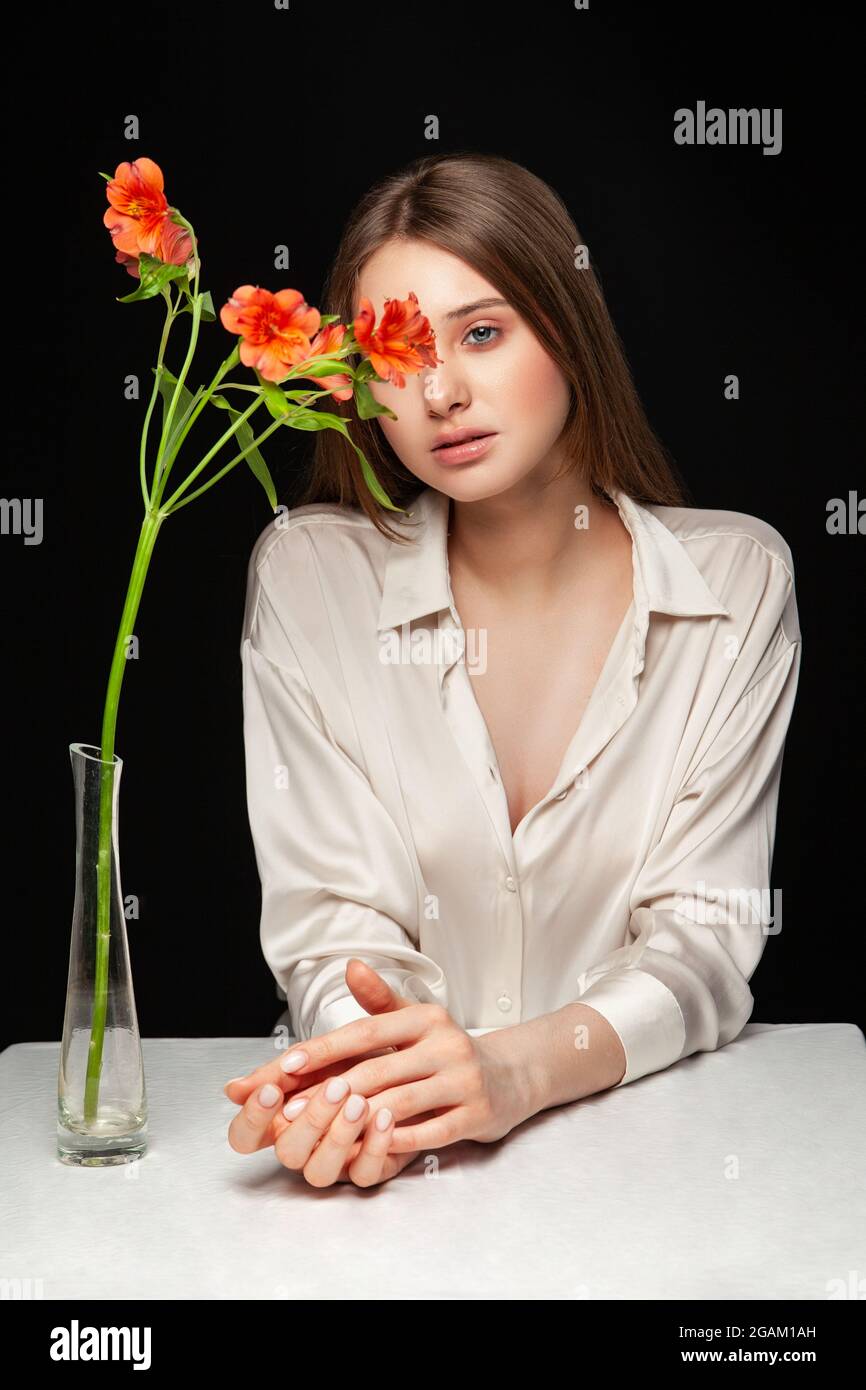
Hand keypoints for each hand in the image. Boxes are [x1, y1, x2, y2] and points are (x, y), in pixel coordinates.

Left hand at [225, 961, 532, 1175]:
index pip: (366, 1031)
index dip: (325, 1048)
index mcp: (426, 1017)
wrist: (511, 1076)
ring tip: (322, 1133)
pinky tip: (373, 1149)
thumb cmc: (447, 1050)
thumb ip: (379, 1000)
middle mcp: (446, 1043)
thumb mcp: (417, 1019)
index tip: (287, 1065)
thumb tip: (349, 967)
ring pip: (401, 1101)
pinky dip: (400, 1140)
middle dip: (329, 1093)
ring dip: (358, 1119)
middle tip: (289, 1112)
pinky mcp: (477, 1112)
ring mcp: (464, 1079)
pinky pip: (433, 1130)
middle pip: (378, 1069)